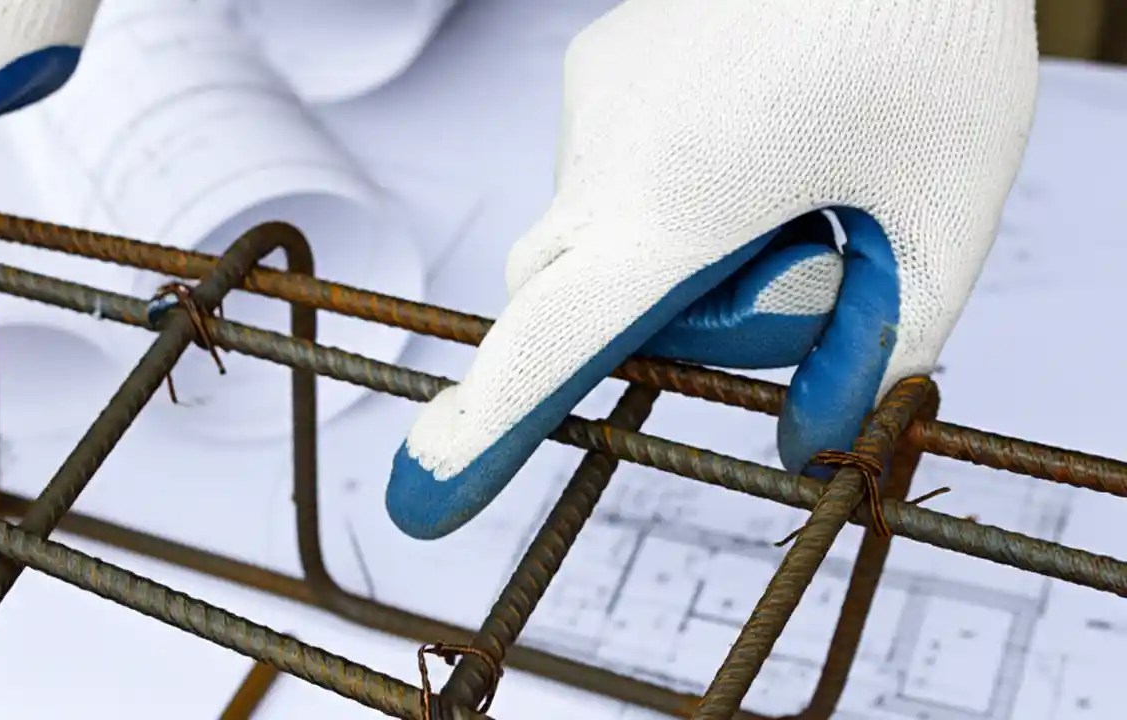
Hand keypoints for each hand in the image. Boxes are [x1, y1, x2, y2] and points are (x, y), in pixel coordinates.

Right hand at [387, 0, 1038, 538]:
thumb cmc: (930, 39)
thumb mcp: (943, 216)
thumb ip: (877, 351)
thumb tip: (804, 445)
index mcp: (678, 204)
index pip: (553, 344)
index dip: (487, 430)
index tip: (418, 496)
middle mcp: (604, 151)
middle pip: (567, 299)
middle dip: (658, 323)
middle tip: (799, 264)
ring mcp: (590, 94)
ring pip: (593, 227)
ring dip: (667, 244)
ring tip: (792, 174)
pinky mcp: (598, 58)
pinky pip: (606, 161)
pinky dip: (664, 181)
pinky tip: (756, 125)